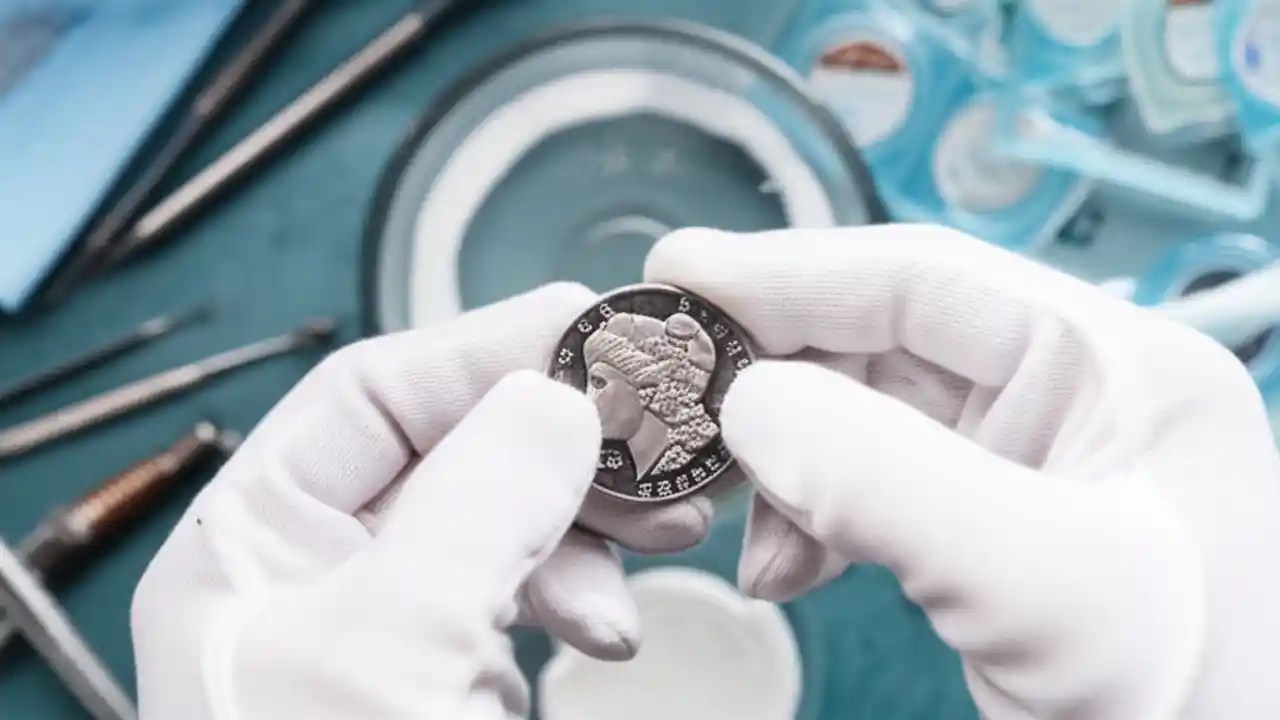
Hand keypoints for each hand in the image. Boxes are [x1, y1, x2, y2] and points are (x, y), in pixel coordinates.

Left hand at [131, 285, 711, 718]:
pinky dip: (581, 593)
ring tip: (672, 537)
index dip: (487, 350)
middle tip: (662, 440)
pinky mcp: (441, 678)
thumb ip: (475, 505)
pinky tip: (613, 623)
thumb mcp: (394, 651)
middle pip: (452, 451)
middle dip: (564, 445)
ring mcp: (383, 629)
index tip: (594, 329)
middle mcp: (312, 575)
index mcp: (251, 546)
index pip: (372, 395)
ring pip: (501, 521)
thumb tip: (554, 394)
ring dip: (590, 519)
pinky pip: (520, 594)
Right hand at [646, 226, 1279, 719]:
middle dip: (771, 380)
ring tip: (733, 521)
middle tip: (673, 407)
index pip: (923, 277)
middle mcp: (1070, 391)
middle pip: (879, 341)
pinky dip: (811, 519)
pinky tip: (782, 567)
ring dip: (785, 463)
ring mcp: (1030, 459)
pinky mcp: (994, 523)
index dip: (786, 269)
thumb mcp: (1043, 588)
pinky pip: (874, 487)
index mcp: (1113, 361)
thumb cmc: (1196, 699)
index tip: (675, 274)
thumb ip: (888, 483)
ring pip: (863, 418)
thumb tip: (750, 405)